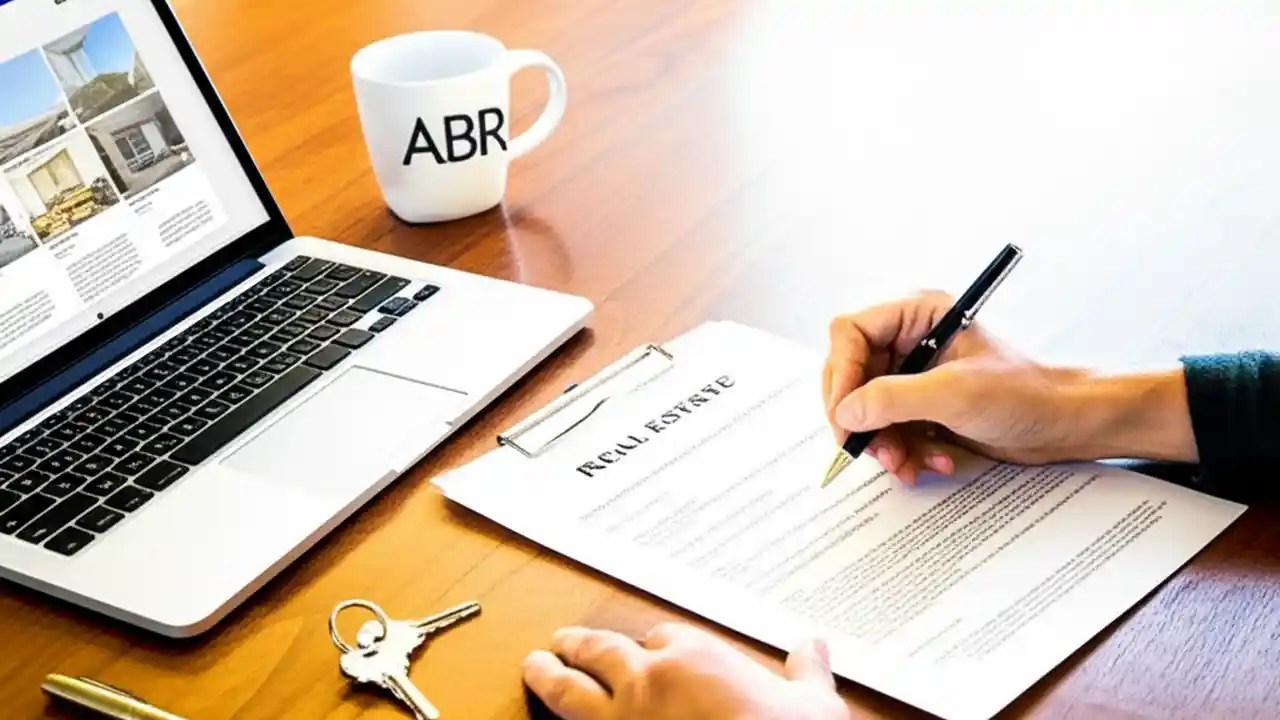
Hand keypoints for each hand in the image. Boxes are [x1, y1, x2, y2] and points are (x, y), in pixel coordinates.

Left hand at [522, 623, 851, 719]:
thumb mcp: (813, 702)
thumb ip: (806, 672)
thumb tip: (815, 647)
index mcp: (694, 656)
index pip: (662, 636)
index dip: (657, 644)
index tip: (654, 649)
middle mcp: (649, 680)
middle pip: (600, 650)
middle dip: (579, 645)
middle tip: (562, 642)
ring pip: (569, 689)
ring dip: (547, 674)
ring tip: (534, 665)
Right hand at [823, 291, 1196, 483]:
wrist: (1065, 424)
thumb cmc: (1027, 394)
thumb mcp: (954, 394)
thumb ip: (893, 399)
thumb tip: (845, 413)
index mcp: (919, 314)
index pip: (851, 333)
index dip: (841, 374)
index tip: (845, 414)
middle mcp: (911, 338)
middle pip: (852, 374)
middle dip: (860, 418)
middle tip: (868, 449)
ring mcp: (915, 373)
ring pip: (867, 408)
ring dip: (882, 442)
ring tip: (906, 464)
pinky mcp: (922, 404)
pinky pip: (889, 427)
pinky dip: (902, 450)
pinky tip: (929, 461)